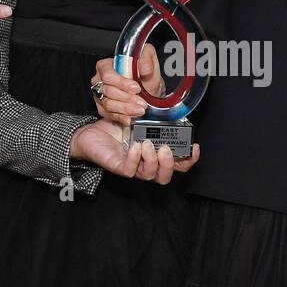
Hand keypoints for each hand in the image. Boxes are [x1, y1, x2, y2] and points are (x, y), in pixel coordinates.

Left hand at [69, 118, 198, 184]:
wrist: (92, 132)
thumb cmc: (118, 126)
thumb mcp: (141, 118)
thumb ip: (157, 118)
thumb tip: (172, 109)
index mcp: (156, 153)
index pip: (179, 164)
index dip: (190, 159)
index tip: (194, 146)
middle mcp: (146, 163)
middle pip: (165, 176)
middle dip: (169, 164)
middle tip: (165, 149)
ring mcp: (133, 167)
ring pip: (149, 175)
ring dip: (151, 160)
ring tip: (146, 143)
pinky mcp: (119, 167)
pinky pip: (130, 170)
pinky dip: (134, 159)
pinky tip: (135, 146)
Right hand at [88, 44, 163, 124]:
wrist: (147, 89)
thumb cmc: (143, 73)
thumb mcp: (148, 60)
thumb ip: (146, 59)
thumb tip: (144, 67)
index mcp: (107, 65)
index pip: (107, 74)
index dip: (121, 83)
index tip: (136, 88)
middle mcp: (100, 80)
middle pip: (108, 91)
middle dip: (127, 98)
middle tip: (142, 102)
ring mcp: (100, 95)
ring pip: (108, 104)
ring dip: (126, 109)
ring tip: (140, 110)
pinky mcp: (103, 108)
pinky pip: (109, 115)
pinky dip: (121, 117)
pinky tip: (130, 118)